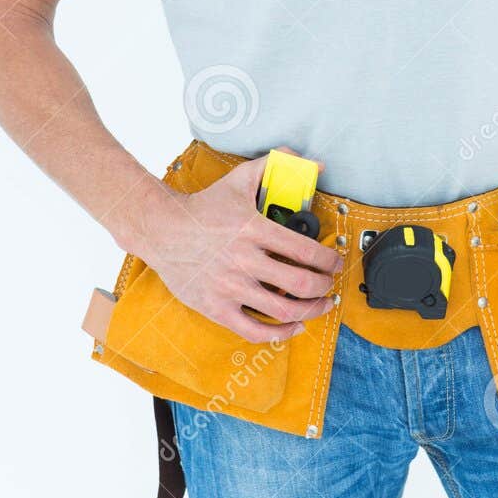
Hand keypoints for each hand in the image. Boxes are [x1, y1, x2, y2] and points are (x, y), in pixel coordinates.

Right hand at [135, 153, 341, 343]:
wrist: (162, 229)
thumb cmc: (203, 206)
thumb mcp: (239, 180)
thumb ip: (275, 165)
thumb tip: (315, 164)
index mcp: (253, 229)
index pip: (306, 251)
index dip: (329, 261)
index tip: (335, 263)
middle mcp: (243, 260)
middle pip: (300, 283)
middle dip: (324, 287)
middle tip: (329, 284)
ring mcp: (229, 287)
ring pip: (282, 309)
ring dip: (311, 311)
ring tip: (321, 305)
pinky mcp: (216, 308)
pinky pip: (254, 330)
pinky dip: (280, 333)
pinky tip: (294, 326)